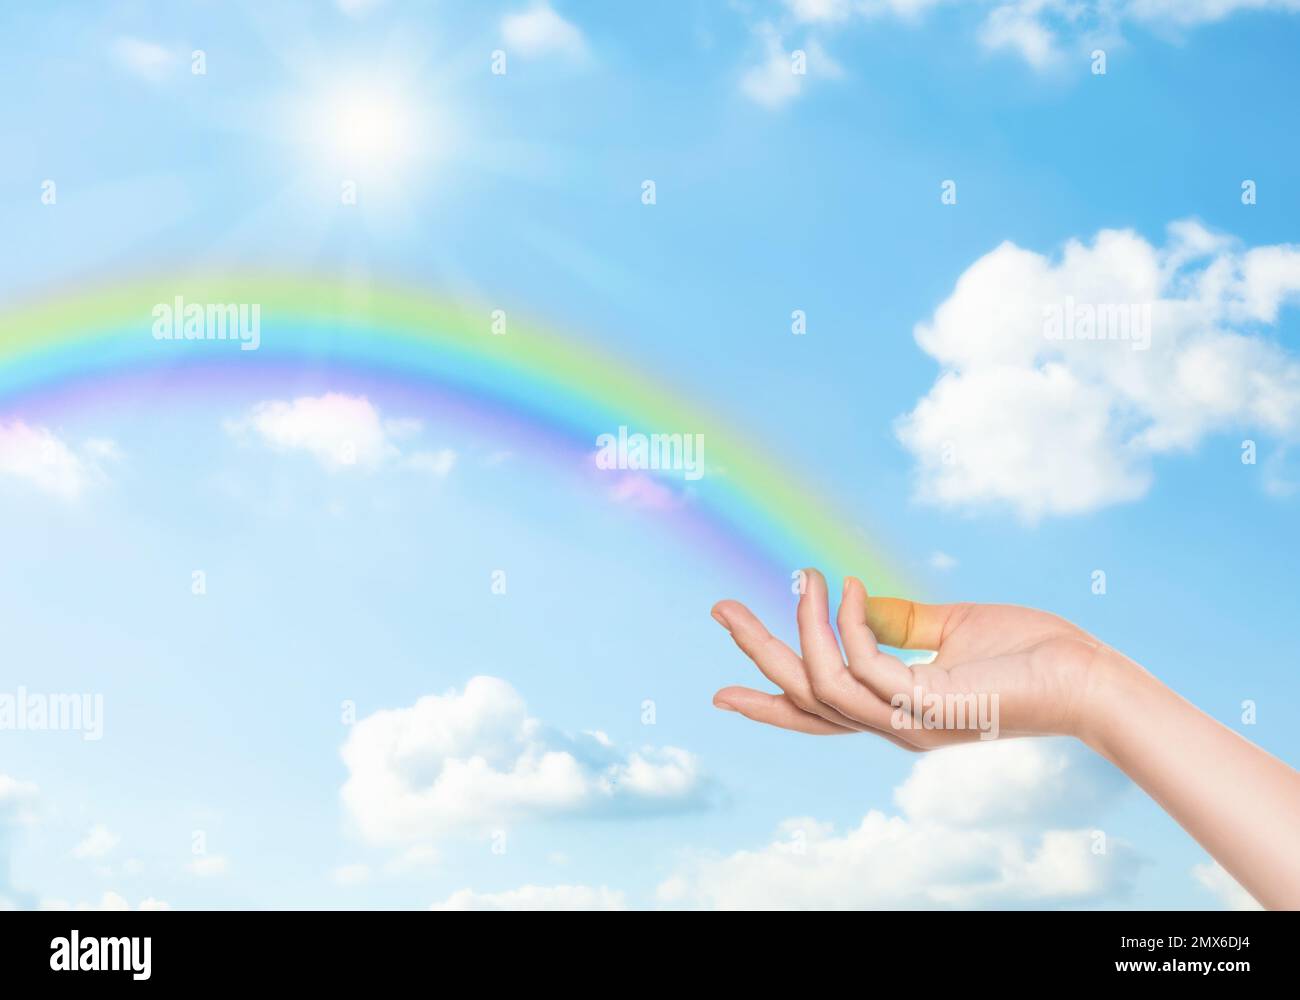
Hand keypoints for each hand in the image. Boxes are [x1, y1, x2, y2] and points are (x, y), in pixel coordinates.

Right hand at [710, 568, 1109, 748]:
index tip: (721, 693)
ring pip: (822, 683)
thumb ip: (903, 623)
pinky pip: (863, 663)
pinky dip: (846, 622)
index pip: (819, 714)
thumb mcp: (953, 631)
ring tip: (804, 576)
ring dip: (801, 626)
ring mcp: (909, 723)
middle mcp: (895, 727)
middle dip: (757, 654)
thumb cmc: (1031, 653)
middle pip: (803, 700)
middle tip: (719, 607)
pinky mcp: (929, 707)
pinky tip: (848, 585)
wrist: (1091, 678)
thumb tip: (854, 600)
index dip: (768, 704)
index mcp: (898, 712)